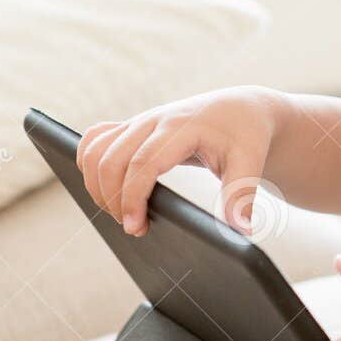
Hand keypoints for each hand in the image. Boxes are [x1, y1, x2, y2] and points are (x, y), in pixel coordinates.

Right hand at [76, 87, 281, 234]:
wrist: (239, 110)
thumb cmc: (245, 134)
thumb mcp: (251, 162)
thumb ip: (242, 194)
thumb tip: (241, 230)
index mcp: (181, 128)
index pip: (143, 164)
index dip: (132, 198)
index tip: (135, 227)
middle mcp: (154, 120)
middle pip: (111, 159)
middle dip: (111, 198)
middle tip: (133, 227)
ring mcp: (139, 121)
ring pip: (95, 149)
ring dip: (96, 184)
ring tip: (120, 212)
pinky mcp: (132, 126)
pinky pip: (95, 139)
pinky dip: (89, 163)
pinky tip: (104, 187)